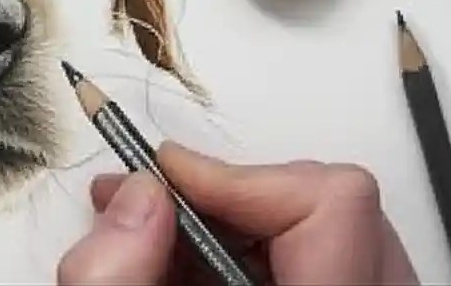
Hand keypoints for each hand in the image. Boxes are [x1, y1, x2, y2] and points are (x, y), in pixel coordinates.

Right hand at [57, 142, 418, 284]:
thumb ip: (117, 277)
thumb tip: (136, 199)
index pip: (331, 202)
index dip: (233, 174)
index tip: (163, 180)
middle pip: (333, 205)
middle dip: (228, 196)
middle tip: (149, 208)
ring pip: (329, 231)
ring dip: (236, 223)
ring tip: (157, 239)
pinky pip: (323, 257)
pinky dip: (252, 251)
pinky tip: (186, 266)